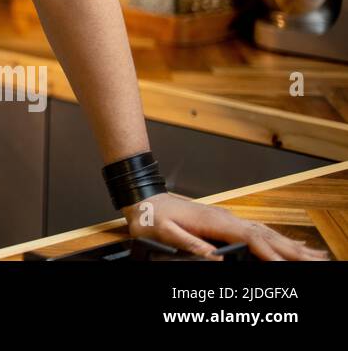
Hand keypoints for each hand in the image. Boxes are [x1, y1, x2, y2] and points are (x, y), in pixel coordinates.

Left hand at [122, 192, 330, 259]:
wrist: (144, 198)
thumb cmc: (151, 217)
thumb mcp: (163, 232)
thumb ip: (189, 244)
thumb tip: (214, 258)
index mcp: (214, 222)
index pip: (250, 239)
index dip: (270, 253)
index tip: (287, 265)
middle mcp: (225, 218)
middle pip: (266, 235)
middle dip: (292, 249)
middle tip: (319, 260)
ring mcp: (227, 218)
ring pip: (266, 232)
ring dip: (290, 244)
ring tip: (315, 254)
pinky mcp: (226, 221)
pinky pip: (258, 231)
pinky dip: (277, 238)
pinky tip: (288, 244)